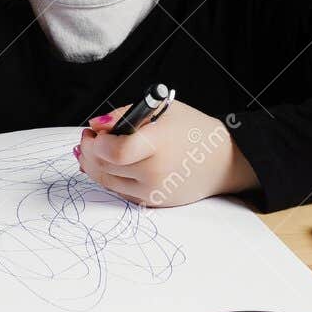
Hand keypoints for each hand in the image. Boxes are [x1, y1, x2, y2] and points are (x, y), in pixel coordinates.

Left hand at [74, 98, 260, 206]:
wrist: (223, 160)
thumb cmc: (193, 130)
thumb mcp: (160, 110)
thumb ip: (123, 115)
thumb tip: (96, 125)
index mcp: (159, 145)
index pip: (114, 151)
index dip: (97, 142)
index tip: (96, 131)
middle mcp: (155, 173)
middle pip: (104, 166)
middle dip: (89, 150)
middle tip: (90, 136)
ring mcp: (152, 191)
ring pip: (106, 181)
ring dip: (93, 164)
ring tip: (97, 147)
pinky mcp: (151, 202)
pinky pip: (118, 191)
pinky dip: (108, 176)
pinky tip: (108, 162)